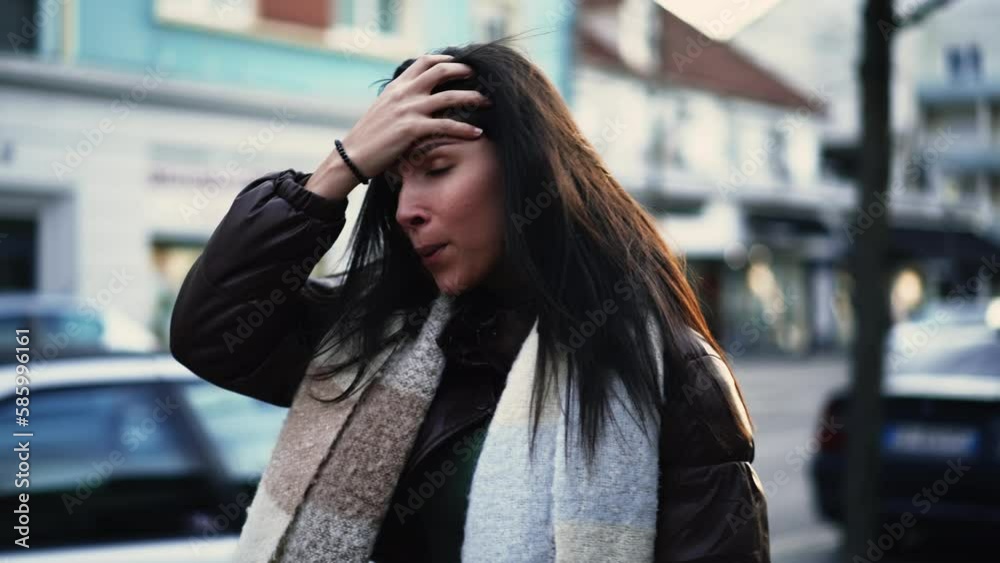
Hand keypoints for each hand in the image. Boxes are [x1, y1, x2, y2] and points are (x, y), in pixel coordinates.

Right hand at [306, 54, 489, 199]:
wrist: (353, 156)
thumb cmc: (369, 138)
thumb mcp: (383, 110)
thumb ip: (401, 100)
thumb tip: (419, 99)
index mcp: (396, 87)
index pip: (424, 61)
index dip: (446, 59)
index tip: (461, 63)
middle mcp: (403, 93)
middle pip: (440, 71)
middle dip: (464, 71)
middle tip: (481, 77)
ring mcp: (408, 110)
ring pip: (449, 96)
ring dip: (472, 97)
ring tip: (488, 102)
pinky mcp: (412, 129)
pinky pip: (446, 126)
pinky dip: (465, 129)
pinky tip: (477, 133)